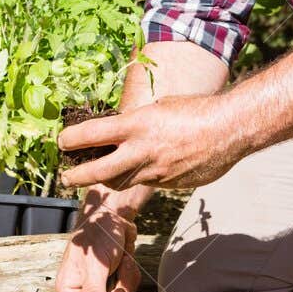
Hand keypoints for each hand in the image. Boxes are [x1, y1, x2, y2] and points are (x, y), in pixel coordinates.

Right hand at [55, 187, 142, 291]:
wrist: (115, 215)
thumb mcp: (95, 265)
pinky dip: (130, 277)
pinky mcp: (116, 282)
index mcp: (69, 290)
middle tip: (116, 288)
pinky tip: (126, 261)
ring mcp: (101, 288)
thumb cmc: (98, 236)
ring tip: (121, 264)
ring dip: (124, 286)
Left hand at [58, 94, 249, 189]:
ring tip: (98, 177)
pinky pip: (147, 183)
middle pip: (98, 172)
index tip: (62, 142)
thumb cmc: (196, 109)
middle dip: (77, 176)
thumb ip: (138, 121)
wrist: (230, 130)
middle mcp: (142, 151)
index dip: (70, 140)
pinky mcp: (169, 184)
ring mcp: (156, 172)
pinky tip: (146, 167)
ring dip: (107, 180)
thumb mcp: (160, 107)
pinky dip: (140, 177)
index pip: (92, 134)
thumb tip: (123, 129)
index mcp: (137, 125)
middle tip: (65, 177)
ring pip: (121, 182)